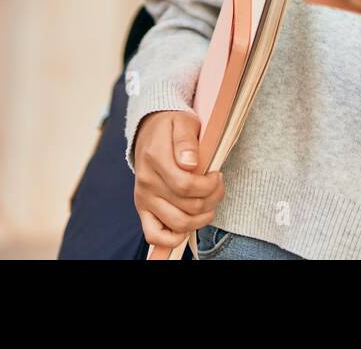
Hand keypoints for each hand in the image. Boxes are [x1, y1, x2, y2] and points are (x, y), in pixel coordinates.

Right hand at [133, 110, 225, 248]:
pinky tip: (189, 224)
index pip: (187, 186)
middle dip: (212, 200)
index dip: (209, 186)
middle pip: (187, 207)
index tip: (217, 175)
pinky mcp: (142, 209)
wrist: (149, 131)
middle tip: (218, 186)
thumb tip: (190, 164)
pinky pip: (154, 235)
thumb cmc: (171, 126)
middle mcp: (147, 182)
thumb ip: (186, 141)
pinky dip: (173, 238)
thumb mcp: (182, 122)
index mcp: (155, 158)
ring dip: (201, 218)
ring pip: (178, 223)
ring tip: (209, 202)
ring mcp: (143, 198)